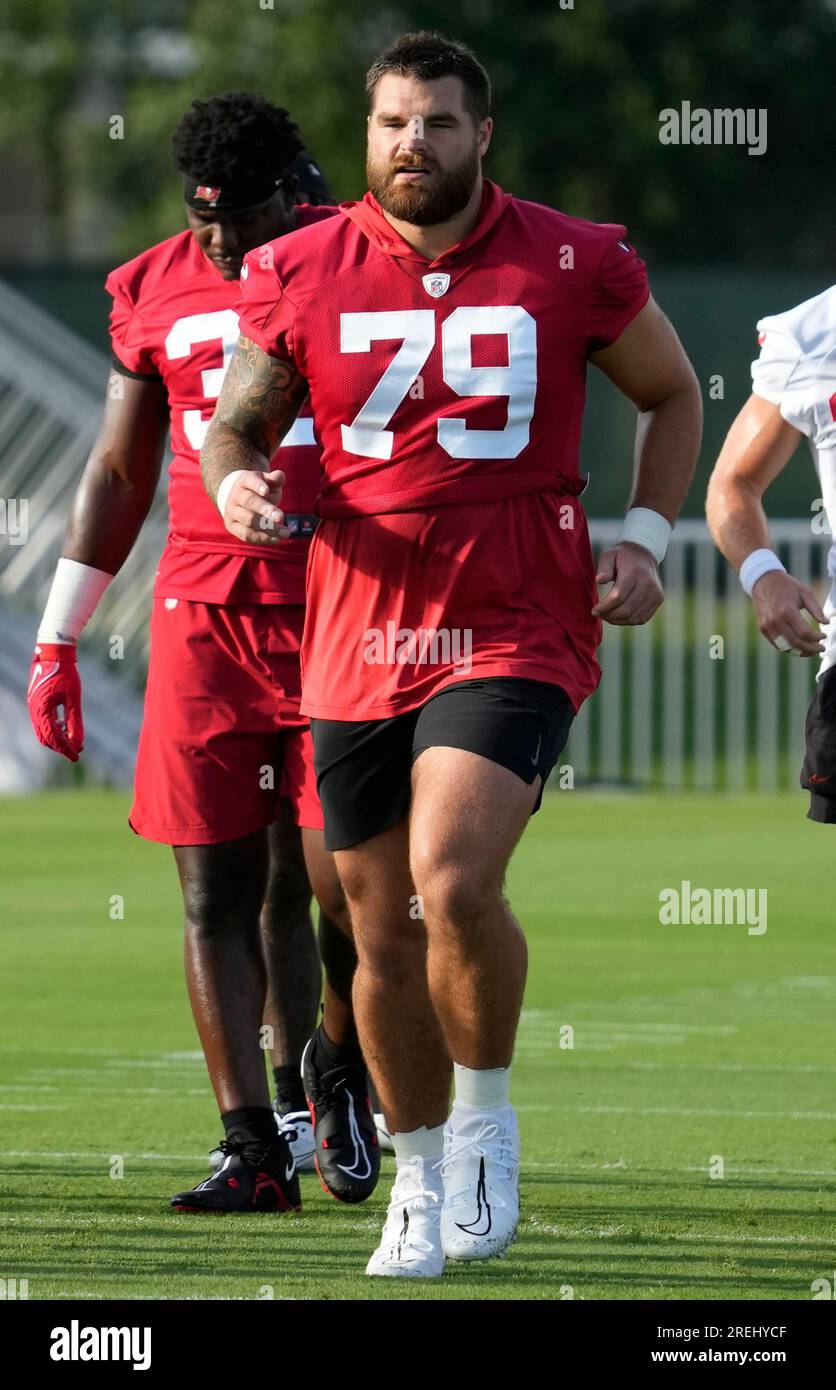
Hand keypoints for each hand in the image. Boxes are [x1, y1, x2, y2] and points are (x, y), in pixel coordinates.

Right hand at [27, 642, 83, 760]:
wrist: (53, 652)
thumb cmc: (65, 672)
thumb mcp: (73, 697)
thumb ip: (74, 720)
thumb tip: (78, 742)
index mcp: (41, 709)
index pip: (53, 737)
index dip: (65, 748)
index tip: (77, 756)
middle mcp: (33, 709)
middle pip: (45, 737)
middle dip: (61, 746)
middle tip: (77, 752)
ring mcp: (33, 706)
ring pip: (42, 730)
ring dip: (57, 738)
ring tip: (74, 741)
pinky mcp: (36, 702)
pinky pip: (42, 721)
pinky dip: (53, 728)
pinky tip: (66, 727)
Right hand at [220, 468, 288, 544]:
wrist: (240, 500)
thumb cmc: (260, 490)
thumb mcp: (268, 482)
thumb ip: (275, 479)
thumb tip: (279, 475)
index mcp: (244, 480)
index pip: (249, 480)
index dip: (257, 485)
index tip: (267, 491)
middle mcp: (235, 495)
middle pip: (249, 502)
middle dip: (266, 510)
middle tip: (281, 517)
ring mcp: (231, 512)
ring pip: (249, 521)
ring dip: (268, 528)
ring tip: (286, 533)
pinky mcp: (232, 526)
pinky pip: (246, 535)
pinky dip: (262, 538)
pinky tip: (277, 539)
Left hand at [593, 542, 664, 624]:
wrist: (644, 554)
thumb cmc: (622, 556)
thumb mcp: (609, 555)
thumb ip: (604, 567)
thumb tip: (599, 580)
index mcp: (634, 572)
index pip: (618, 597)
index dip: (604, 607)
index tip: (594, 610)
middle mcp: (648, 584)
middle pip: (625, 610)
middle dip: (609, 615)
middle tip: (599, 614)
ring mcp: (655, 593)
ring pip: (633, 617)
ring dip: (617, 620)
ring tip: (607, 616)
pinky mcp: (658, 600)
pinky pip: (641, 618)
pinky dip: (628, 621)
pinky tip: (618, 616)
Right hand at [750, 570, 826, 655]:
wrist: (763, 581)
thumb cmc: (786, 586)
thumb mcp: (804, 593)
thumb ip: (816, 609)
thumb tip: (826, 623)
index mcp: (787, 611)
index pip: (804, 633)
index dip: (816, 638)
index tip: (824, 637)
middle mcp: (775, 621)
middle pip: (796, 642)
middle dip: (811, 648)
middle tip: (821, 648)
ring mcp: (767, 626)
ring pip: (786, 647)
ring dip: (800, 652)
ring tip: (811, 651)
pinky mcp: (763, 629)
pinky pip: (777, 644)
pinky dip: (789, 648)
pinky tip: (799, 646)